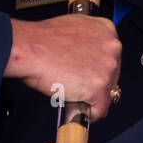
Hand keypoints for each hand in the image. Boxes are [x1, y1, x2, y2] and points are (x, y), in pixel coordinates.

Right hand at [4, 14, 119, 121]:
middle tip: (76, 84)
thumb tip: (87, 54)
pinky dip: (88, 114)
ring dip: (90, 97)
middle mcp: (112, 47)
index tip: (88, 75)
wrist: (30, 49)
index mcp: (106, 30)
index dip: (97, 69)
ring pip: (106, 94)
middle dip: (94, 84)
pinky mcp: (99, 88)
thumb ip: (87, 41)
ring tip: (71, 92)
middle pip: (112, 76)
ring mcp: (107, 68)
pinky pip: (99, 110)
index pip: (111, 57)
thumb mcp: (74, 28)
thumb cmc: (42, 40)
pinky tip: (75, 106)